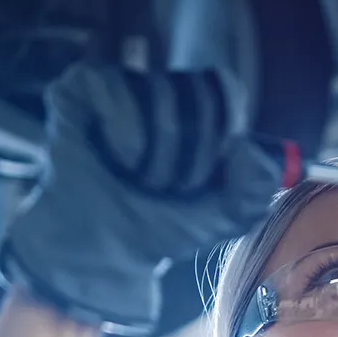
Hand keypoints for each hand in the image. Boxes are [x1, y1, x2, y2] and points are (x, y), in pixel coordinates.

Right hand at [0, 61, 289, 334]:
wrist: (102, 251)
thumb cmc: (161, 227)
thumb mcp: (224, 215)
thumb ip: (255, 187)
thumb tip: (248, 148)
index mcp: (203, 111)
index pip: (227, 92)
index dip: (220, 137)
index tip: (202, 178)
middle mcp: (164, 90)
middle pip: (198, 94)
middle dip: (189, 155)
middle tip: (166, 186)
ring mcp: (123, 84)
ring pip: (160, 93)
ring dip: (154, 153)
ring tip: (137, 177)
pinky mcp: (82, 86)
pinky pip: (117, 88)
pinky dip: (125, 135)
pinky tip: (115, 158)